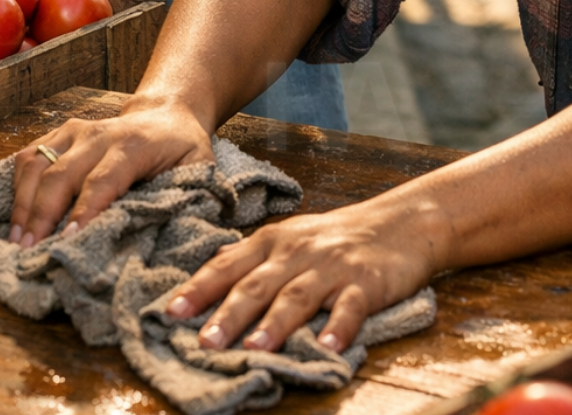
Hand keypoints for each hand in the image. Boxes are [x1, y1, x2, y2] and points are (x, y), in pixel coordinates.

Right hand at [9, 99, 215, 248]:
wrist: (167, 113)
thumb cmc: (182, 149)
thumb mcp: (198, 169)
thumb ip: (184, 197)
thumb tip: (169, 237)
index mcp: (134, 145)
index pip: (103, 180)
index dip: (85, 211)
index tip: (70, 241)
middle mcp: (100, 133)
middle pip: (62, 174)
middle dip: (43, 214)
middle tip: (29, 252)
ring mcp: (76, 131)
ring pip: (37, 162)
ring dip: (23, 203)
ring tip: (15, 242)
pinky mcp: (60, 133)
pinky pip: (29, 156)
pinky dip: (17, 186)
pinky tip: (16, 217)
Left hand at [164, 195, 438, 354]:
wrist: (401, 222)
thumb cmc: (337, 237)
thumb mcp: (291, 238)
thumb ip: (252, 258)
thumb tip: (207, 274)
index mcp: (274, 241)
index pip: (229, 264)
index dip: (200, 287)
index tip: (170, 311)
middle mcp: (298, 251)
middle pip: (258, 284)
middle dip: (229, 313)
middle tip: (204, 342)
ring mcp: (333, 267)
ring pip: (298, 295)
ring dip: (275, 323)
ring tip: (255, 349)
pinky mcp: (367, 282)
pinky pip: (350, 307)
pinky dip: (339, 327)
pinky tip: (327, 347)